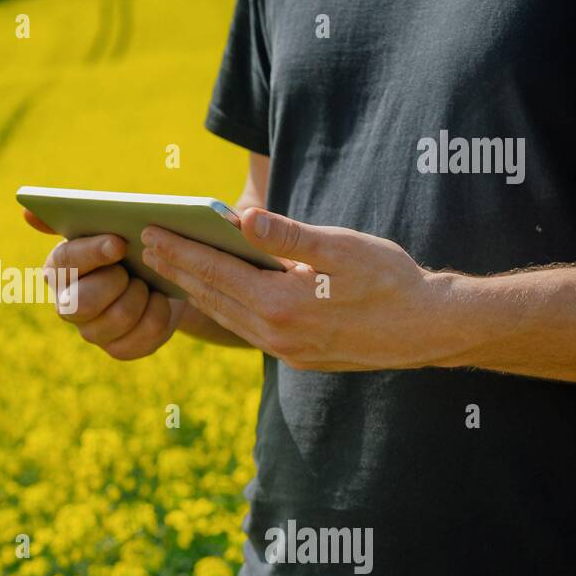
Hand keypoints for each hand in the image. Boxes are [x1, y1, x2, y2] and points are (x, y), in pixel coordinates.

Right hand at [24, 210, 184, 359]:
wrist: (159, 281)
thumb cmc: (127, 249)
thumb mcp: (108, 229)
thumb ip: (71, 218)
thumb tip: (25, 212)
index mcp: (59, 269)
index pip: (66, 262)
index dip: (93, 253)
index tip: (119, 243)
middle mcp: (66, 304)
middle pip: (84, 302)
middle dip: (116, 283)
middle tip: (133, 271)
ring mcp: (92, 331)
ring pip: (120, 317)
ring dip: (142, 295)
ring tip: (146, 283)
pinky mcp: (118, 349)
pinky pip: (143, 337)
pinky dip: (159, 314)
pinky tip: (158, 300)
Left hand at [140, 208, 450, 371]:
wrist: (429, 329)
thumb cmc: (391, 279)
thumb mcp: (342, 248)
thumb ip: (289, 236)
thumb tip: (242, 218)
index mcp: (281, 304)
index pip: (214, 271)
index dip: (179, 249)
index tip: (151, 231)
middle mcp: (275, 334)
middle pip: (210, 295)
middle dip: (176, 268)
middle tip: (145, 245)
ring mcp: (284, 350)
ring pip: (225, 316)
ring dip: (194, 290)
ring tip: (169, 267)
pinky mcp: (297, 357)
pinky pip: (244, 329)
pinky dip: (221, 309)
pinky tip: (212, 295)